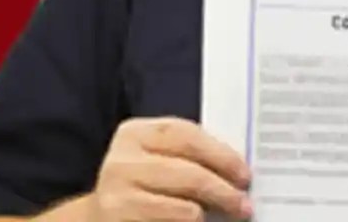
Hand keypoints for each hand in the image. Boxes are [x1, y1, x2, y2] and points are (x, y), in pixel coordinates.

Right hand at [90, 117, 252, 221]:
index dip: (222, 156)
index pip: (187, 137)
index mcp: (136, 133)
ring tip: (229, 215)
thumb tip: (238, 171)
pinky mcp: (118, 221)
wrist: (101, 214)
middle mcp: (122, 161)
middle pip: (190, 175)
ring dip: (211, 215)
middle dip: (225, 192)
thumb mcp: (159, 156)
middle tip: (244, 205)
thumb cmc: (144, 180)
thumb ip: (190, 154)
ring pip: (184, 208)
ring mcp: (117, 195)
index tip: (246, 174)